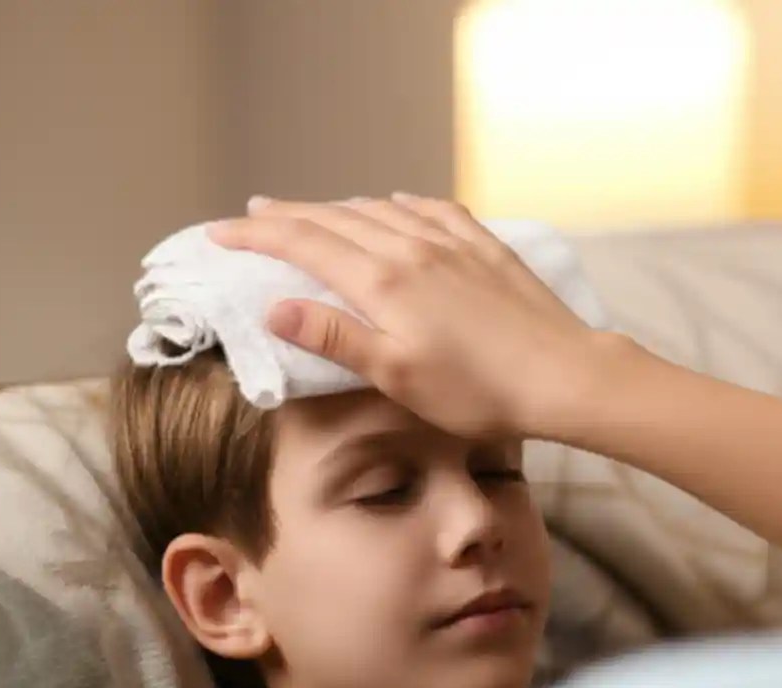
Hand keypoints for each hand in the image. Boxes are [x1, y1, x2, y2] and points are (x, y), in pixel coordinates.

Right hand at [207, 193, 616, 438]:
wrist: (562, 374)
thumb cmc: (478, 390)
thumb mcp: (396, 375)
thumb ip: (335, 336)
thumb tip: (274, 306)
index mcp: (383, 281)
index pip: (303, 243)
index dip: (256, 235)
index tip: (219, 232)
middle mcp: (412, 248)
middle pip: (335, 219)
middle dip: (287, 215)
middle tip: (251, 214)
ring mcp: (452, 242)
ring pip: (379, 210)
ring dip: (337, 207)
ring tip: (312, 210)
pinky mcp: (485, 246)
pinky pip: (431, 209)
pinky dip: (400, 203)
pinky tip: (395, 203)